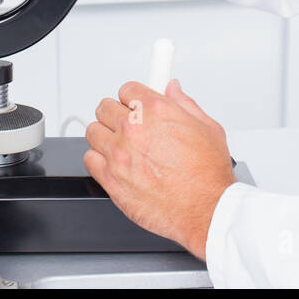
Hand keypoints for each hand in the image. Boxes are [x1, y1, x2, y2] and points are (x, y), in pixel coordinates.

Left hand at [83, 79, 236, 259]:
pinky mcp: (111, 179)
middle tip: (128, 125)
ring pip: (93, 132)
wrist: (206, 209)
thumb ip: (185, 103)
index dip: (132, 98)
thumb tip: (173, 89)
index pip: (126, 89)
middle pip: (105, 108)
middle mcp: (134, 130)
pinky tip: (114, 164)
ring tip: (120, 145)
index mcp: (156, 111)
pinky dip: (99, 160)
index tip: (135, 105)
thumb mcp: (207, 128)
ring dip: (105, 136)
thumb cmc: (208, 174)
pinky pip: (89, 159)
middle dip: (117, 114)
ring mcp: (119, 154)